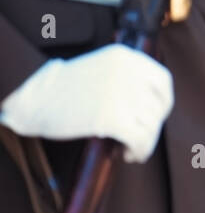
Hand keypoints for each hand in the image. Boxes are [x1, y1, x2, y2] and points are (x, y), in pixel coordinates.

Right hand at [0, 44, 173, 162]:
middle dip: (151, 126)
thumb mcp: (102, 69)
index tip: (155, 116)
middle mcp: (129, 72)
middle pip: (157, 107)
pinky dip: (140, 151)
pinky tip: (128, 155)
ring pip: (151, 125)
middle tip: (138, 136)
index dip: (163, 103)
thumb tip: (153, 105)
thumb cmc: (62, 88)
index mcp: (126, 57)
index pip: (163, 81)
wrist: (32, 98)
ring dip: (145, 142)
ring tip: (132, 148)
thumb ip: (128, 78)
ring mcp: (121, 94)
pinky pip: (141, 140)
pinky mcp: (112, 117)